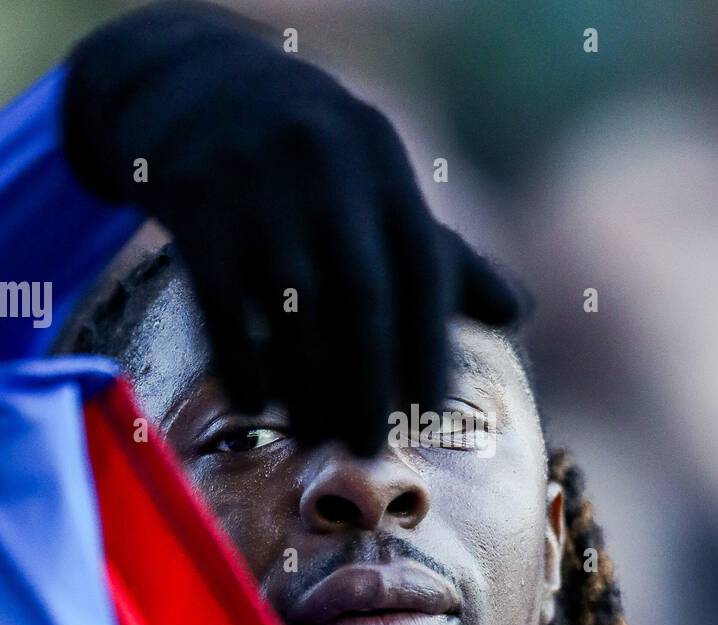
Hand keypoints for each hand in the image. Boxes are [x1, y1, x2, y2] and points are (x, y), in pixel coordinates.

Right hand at [62, 1, 522, 453]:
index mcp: (384, 168)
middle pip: (360, 295)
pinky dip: (241, 357)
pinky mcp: (197, 205)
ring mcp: (258, 188)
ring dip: (308, 380)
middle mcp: (328, 174)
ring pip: (292, 305)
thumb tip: (520, 313)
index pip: (421, 266)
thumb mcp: (380, 183)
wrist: (200, 87)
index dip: (429, 342)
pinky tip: (256, 401)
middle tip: (369, 444)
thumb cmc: (314, 160)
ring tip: (317, 432)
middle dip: (369, 378)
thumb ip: (445, 254)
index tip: (432, 409)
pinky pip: (220, 299)